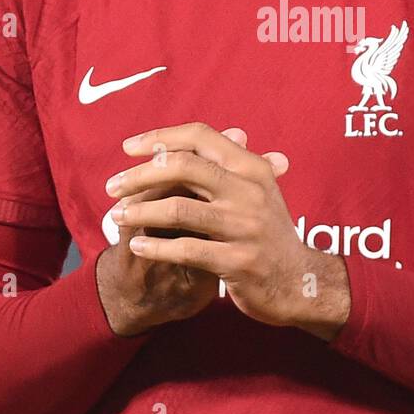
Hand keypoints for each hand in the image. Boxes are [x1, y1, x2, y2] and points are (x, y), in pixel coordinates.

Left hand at [105, 121, 348, 334]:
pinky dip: (155, 247)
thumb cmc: (272, 235)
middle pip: (184, 167)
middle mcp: (250, 191)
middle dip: (139, 175)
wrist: (300, 283)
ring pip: (179, 209)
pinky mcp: (237, 261)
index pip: (201, 136)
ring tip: (117, 216)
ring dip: (140, 212)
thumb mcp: (262, 193)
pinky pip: (186, 249)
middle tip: (112, 186)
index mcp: (253, 168)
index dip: (162, 137)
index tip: (129, 147)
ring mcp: (245, 227)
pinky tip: (137, 246)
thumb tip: (233, 131)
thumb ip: (239, 165)